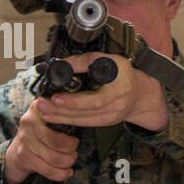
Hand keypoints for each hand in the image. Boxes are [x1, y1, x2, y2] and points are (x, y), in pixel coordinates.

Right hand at [4, 96, 78, 183]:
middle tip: (74, 151)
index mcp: (39, 107)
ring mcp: (24, 139)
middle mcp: (29, 121)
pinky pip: (47, 170)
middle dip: (71, 150)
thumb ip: (65, 114)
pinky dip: (61, 174)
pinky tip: (67, 172)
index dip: (71, 131)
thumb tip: (89, 113)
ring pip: (54, 158)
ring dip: (67, 162)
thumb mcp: (52, 118)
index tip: (75, 140)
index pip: (60, 118)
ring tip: (71, 159)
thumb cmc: (44, 131)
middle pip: (57, 142)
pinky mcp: (23, 156)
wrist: (18, 148)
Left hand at [35, 52, 168, 131]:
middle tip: (42, 104)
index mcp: (118, 84)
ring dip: (61, 116)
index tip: (56, 96)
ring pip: (84, 118)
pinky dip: (67, 120)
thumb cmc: (123, 74)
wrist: (140, 94)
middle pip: (88, 109)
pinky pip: (85, 123)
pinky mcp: (107, 122)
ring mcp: (113, 114)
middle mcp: (117, 101)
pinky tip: (53, 117)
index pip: (97, 96)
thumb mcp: (109, 60)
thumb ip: (85, 61)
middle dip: (63, 108)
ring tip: (42, 110)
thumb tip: (61, 64)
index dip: (76, 100)